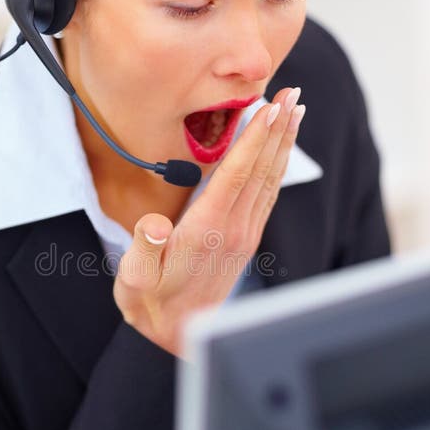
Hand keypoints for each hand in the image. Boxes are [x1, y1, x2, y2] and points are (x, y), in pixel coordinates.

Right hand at [114, 86, 304, 355]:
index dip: (253, 139)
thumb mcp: (135, 278)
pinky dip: (278, 167)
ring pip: (270, 180)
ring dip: (284, 143)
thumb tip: (156, 223)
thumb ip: (144, 247)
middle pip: (262, 169)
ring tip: (295, 111)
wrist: (175, 337)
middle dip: (278, 128)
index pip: (236, 174)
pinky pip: (268, 195)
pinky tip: (281, 152)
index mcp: (208, 230)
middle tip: (292, 93)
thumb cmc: (150, 302)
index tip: (269, 107)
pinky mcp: (246, 240)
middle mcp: (235, 230)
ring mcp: (245, 235)